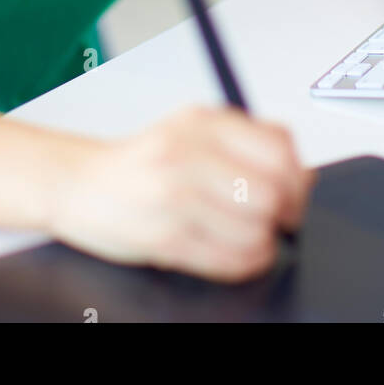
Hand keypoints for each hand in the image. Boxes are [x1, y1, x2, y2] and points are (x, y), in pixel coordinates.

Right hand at [48, 104, 316, 282]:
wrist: (79, 182)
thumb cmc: (145, 161)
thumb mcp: (195, 131)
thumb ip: (248, 143)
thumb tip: (304, 176)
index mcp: (204, 121)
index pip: (279, 149)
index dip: (298, 180)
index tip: (295, 196)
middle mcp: (188, 152)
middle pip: (270, 193)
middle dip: (284, 215)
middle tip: (278, 222)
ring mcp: (173, 196)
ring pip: (253, 230)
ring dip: (263, 243)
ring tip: (254, 239)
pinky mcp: (162, 237)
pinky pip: (226, 260)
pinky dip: (243, 263)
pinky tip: (237, 255)